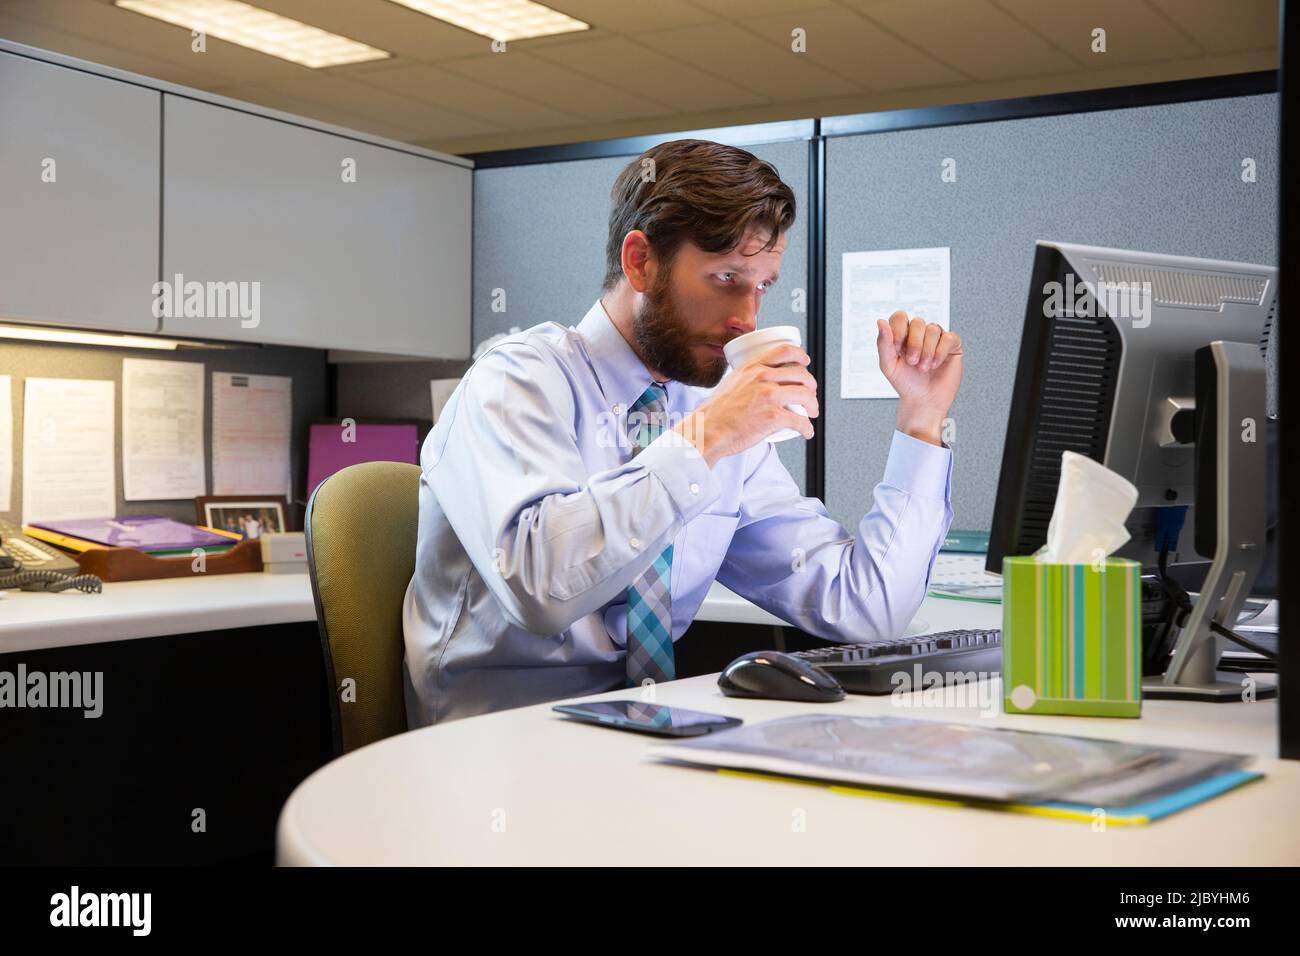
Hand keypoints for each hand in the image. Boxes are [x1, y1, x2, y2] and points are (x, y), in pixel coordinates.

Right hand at [672, 343, 818, 466]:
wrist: (707, 430)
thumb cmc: (715, 413)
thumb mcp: (730, 384)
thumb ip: (745, 380)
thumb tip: (757, 385)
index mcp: (751, 367)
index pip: (784, 351)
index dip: (800, 354)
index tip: (805, 361)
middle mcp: (762, 377)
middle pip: (800, 374)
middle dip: (811, 384)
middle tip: (810, 394)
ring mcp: (769, 396)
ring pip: (805, 395)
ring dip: (813, 405)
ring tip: (812, 413)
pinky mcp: (773, 417)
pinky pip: (799, 421)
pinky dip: (807, 428)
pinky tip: (806, 432)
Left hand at [876, 311, 962, 445]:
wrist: (923, 401)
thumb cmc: (905, 383)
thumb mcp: (888, 365)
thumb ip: (883, 343)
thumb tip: (880, 321)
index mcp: (903, 334)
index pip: (900, 317)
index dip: (898, 330)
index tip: (897, 349)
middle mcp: (920, 333)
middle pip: (917, 322)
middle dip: (914, 344)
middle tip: (912, 362)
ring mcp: (937, 338)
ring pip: (933, 329)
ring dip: (927, 351)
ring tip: (923, 368)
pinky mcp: (952, 345)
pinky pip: (949, 338)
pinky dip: (940, 352)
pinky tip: (935, 364)